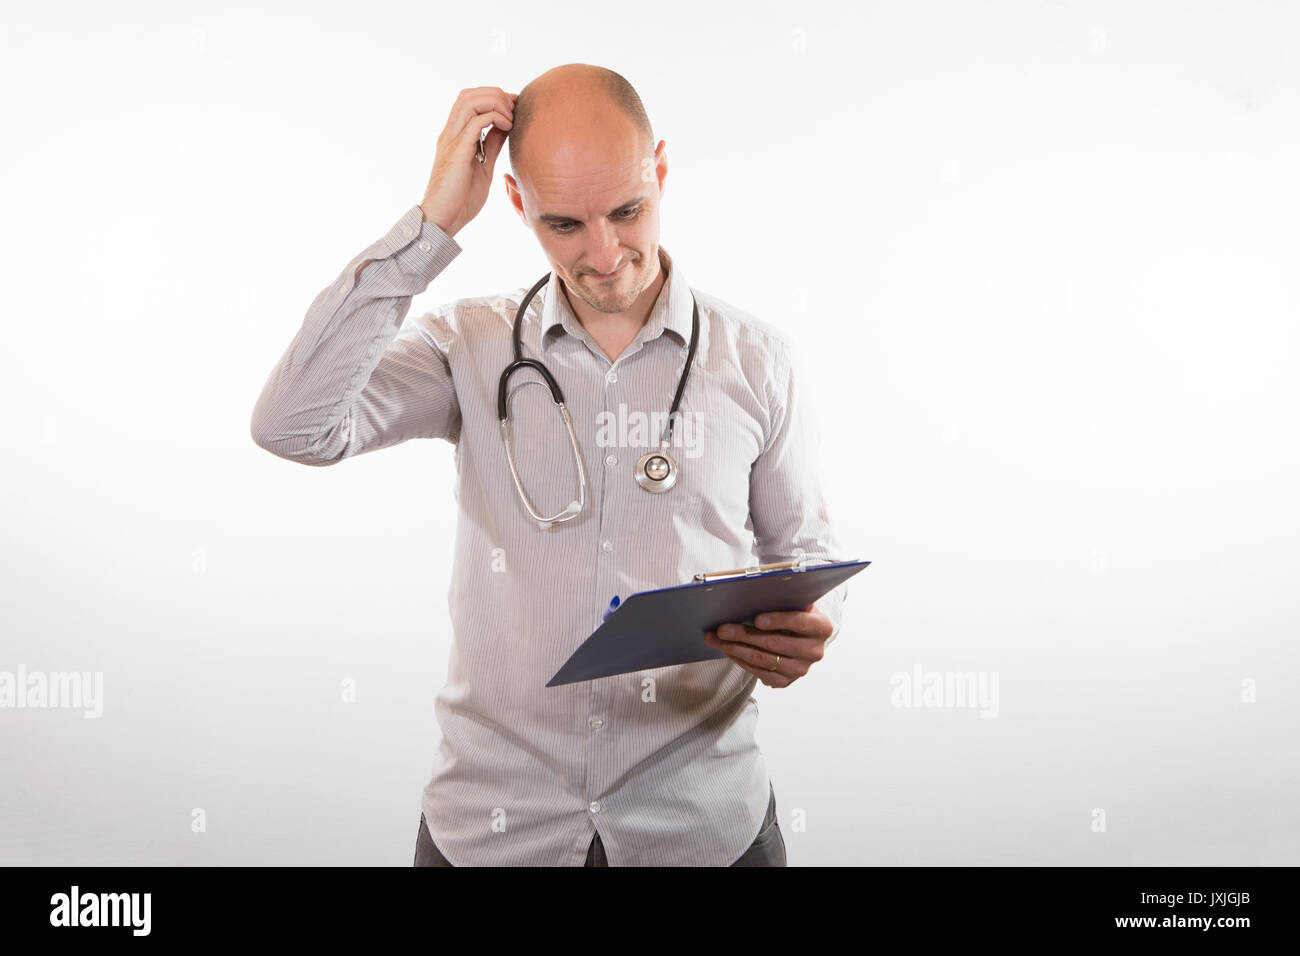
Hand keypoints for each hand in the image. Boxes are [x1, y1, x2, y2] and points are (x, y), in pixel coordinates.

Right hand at [420, 87, 516, 236]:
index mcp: (455, 135)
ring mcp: (451, 141)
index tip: (516, 106)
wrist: (442, 219)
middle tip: (515, 110)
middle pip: (469, 94)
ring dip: (495, 102)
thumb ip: (491, 145)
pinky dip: (493, 118)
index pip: (471, 100)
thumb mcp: (484, 166)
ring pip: (469, 101)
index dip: (495, 97)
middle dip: (496, 94)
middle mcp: (450, 133)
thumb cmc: (461, 199)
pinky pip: (474, 124)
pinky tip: (507, 127)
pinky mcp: (457, 152)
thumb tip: (505, 128)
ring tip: (510, 117)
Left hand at [703, 602, 832, 688]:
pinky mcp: (786, 681)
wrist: (801, 636)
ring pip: (762, 659)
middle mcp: (814, 651)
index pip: (799, 622)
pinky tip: (727, 650)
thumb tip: (751, 596)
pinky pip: (758, 672)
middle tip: (721, 629)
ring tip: (715, 639)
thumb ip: (782, 600)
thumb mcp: (795, 603)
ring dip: (735, 648)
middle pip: (775, 643)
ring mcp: (800, 669)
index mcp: (821, 627)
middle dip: (744, 634)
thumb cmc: (794, 613)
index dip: (778, 620)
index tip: (757, 619)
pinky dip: (740, 660)